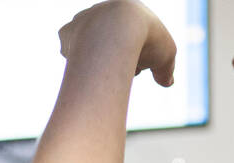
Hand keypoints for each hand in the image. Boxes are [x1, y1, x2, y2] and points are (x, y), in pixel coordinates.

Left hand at [59, 1, 176, 87]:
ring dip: (95, 59)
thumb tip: (167, 82)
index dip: (136, 54)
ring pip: (87, 45)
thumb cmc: (147, 40)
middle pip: (107, 41)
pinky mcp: (66, 32)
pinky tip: (86, 68)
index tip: (136, 64)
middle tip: (121, 68)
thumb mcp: (166, 56)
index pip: (130, 35)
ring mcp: (82, 19)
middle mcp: (101, 10)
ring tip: (104, 70)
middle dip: (114, 57)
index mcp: (126, 10)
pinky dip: (77, 61)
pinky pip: (68, 50)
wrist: (118, 30)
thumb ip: (165, 70)